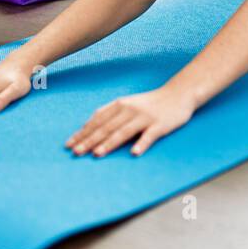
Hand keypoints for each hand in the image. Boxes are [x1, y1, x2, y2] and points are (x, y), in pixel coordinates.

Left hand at [66, 87, 194, 156]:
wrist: (178, 94)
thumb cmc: (150, 103)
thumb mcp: (128, 103)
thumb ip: (110, 113)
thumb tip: (89, 126)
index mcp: (120, 105)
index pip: (97, 120)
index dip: (83, 132)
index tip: (69, 144)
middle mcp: (130, 110)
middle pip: (106, 127)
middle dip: (89, 141)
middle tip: (76, 152)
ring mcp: (145, 118)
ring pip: (124, 132)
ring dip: (109, 143)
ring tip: (96, 154)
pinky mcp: (160, 125)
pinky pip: (149, 136)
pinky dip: (142, 144)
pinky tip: (134, 153)